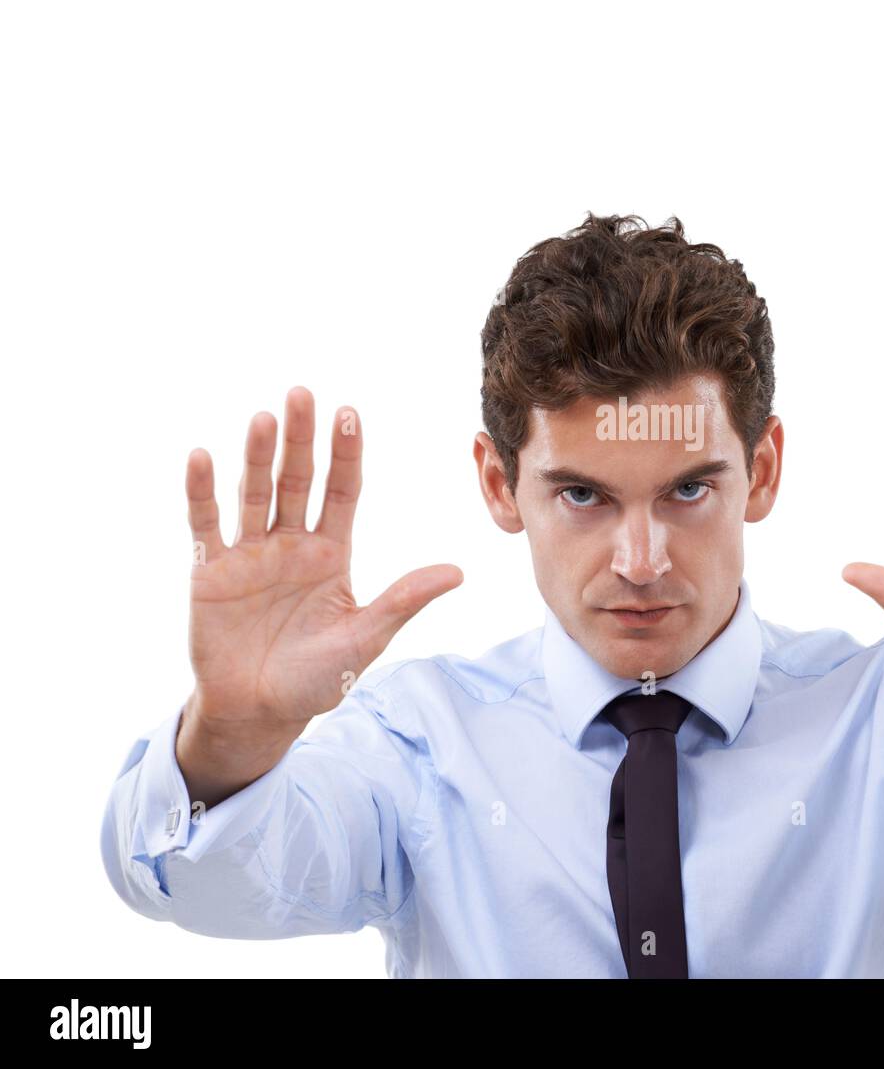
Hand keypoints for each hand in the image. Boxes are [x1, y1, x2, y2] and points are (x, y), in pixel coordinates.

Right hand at [185, 386, 462, 732]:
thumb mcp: (364, 639)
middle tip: (303, 394)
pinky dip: (202, 492)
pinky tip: (202, 457)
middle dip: (301, 439)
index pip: (343, 491)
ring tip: (265, 418)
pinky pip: (206, 524)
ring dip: (257, 456)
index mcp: (332, 552)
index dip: (346, 453)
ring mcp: (250, 553)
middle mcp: (291, 543)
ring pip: (255, 493)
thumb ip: (402, 601)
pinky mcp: (212, 572)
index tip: (350, 413)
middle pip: (298, 480)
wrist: (259, 713)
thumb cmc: (315, 679)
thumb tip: (457, 572)